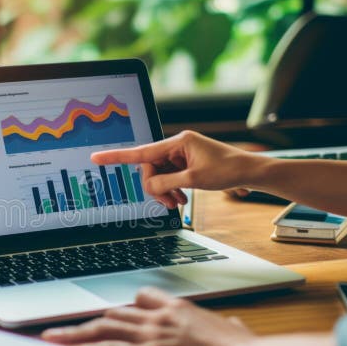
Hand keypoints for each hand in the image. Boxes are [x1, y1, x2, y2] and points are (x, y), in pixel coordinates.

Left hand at [42, 287, 254, 345]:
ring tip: (51, 338)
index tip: (116, 315)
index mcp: (178, 307)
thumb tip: (232, 326)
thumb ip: (227, 325)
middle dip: (90, 322)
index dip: (127, 307)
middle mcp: (158, 316)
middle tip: (67, 328)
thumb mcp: (234, 330)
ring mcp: (150, 334)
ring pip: (103, 328)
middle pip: (115, 313)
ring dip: (74, 333)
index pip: (142, 297)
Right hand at [91, 131, 267, 207]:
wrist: (249, 173)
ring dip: (164, 191)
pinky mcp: (184, 165)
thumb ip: (167, 182)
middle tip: (169, 202)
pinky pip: (167, 178)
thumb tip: (149, 186)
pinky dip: (171, 190)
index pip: (141, 151)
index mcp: (178, 142)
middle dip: (156, 187)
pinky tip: (180, 199)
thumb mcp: (194, 180)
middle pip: (150, 168)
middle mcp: (176, 146)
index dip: (116, 156)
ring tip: (177, 203)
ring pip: (158, 175)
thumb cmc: (228, 170)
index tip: (97, 157)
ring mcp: (180, 156)